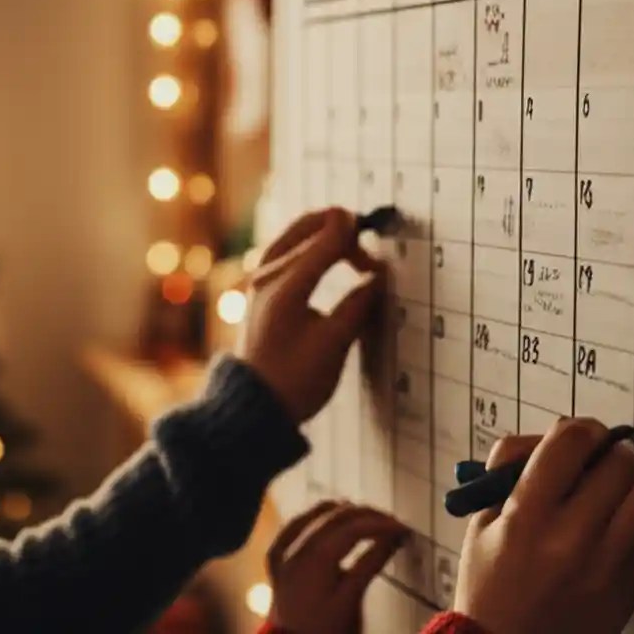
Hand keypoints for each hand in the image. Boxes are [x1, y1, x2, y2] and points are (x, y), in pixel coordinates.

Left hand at [238, 208, 385, 422]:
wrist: (254, 405)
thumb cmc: (294, 380)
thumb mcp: (334, 344)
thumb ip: (358, 304)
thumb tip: (378, 277)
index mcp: (286, 286)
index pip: (327, 239)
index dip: (358, 237)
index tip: (379, 254)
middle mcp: (267, 275)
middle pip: (308, 227)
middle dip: (342, 230)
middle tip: (368, 254)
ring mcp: (259, 281)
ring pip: (295, 236)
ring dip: (325, 235)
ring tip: (352, 250)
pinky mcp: (259, 290)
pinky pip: (286, 251)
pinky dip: (309, 247)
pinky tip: (325, 259)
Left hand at [267, 501, 407, 633]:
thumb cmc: (325, 632)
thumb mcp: (351, 599)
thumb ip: (370, 564)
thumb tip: (394, 538)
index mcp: (315, 558)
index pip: (353, 528)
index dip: (380, 524)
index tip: (402, 527)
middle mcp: (295, 548)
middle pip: (335, 517)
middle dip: (366, 515)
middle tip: (391, 522)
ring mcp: (282, 552)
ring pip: (314, 516)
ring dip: (342, 512)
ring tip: (366, 518)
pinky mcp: (276, 560)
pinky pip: (294, 527)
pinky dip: (314, 518)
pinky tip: (325, 515)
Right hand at [453, 419, 633, 633]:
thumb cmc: (489, 585)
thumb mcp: (482, 523)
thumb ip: (511, 473)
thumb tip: (550, 436)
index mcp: (524, 517)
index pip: (569, 442)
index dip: (580, 429)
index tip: (580, 435)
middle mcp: (569, 537)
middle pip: (618, 462)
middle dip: (609, 454)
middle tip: (599, 462)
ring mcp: (605, 564)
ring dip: (633, 485)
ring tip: (614, 494)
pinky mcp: (629, 585)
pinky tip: (615, 529)